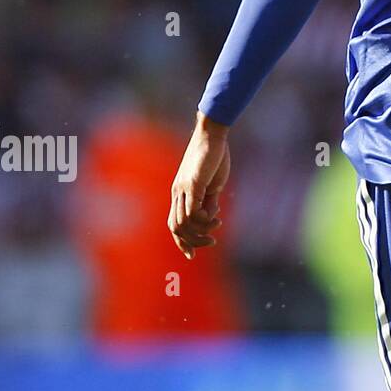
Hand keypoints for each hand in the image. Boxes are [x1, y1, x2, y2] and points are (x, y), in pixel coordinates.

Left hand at [168, 113, 230, 259]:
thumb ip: (210, 200)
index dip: (181, 241)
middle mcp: (177, 193)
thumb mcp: (213, 183)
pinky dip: (204, 220)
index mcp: (181, 193)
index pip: (174, 224)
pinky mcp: (192, 184)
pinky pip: (192, 211)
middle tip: (211, 242)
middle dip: (191, 242)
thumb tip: (210, 216)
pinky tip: (216, 216)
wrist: (212, 135)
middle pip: (175, 228)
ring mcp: (183, 189)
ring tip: (217, 227)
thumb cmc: (214, 156)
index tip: (191, 255)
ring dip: (200, 231)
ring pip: (182, 223)